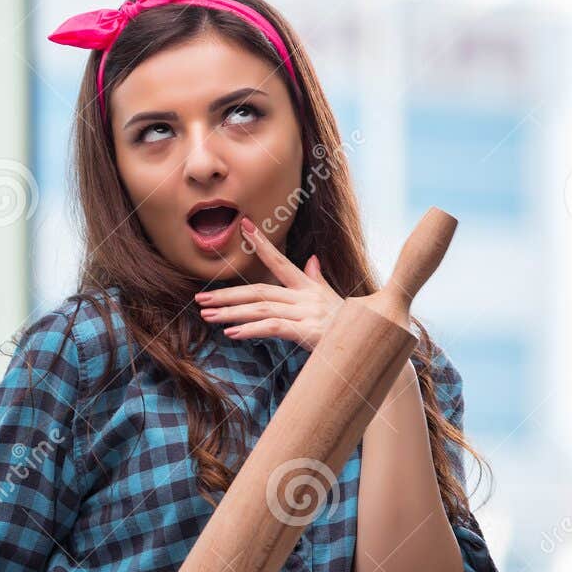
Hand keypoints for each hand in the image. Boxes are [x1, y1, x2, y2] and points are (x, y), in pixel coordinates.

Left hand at [194, 217, 343, 351]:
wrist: (371, 345)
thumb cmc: (347, 324)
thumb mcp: (331, 298)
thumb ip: (316, 279)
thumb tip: (310, 259)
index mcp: (308, 287)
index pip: (280, 260)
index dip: (261, 243)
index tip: (243, 225)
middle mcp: (305, 297)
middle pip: (259, 290)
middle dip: (227, 294)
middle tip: (200, 299)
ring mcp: (307, 313)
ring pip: (261, 308)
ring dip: (231, 312)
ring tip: (208, 317)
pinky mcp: (308, 332)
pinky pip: (273, 327)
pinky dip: (251, 329)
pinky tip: (232, 333)